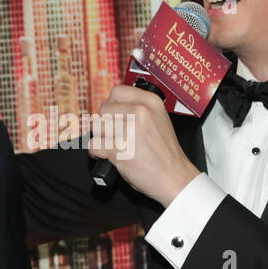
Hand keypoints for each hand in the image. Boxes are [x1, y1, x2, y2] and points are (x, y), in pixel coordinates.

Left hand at [89, 85, 200, 206]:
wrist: (174, 177)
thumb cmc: (165, 153)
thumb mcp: (158, 120)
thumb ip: (137, 109)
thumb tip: (111, 107)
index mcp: (151, 101)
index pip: (117, 91)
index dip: (112, 104)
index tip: (114, 115)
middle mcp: (140, 112)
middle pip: (104, 109)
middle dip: (105, 123)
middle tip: (115, 135)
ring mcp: (129, 130)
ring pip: (97, 127)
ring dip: (101, 138)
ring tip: (113, 145)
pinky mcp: (119, 148)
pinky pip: (93, 145)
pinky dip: (97, 152)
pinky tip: (109, 155)